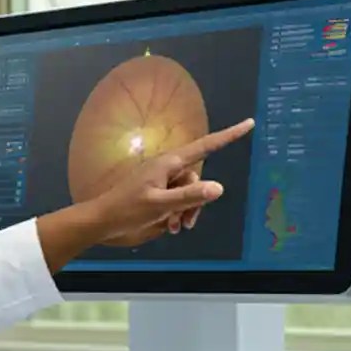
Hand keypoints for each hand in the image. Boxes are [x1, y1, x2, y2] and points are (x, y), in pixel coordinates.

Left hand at [91, 118, 255, 246]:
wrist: (102, 222)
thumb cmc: (126, 209)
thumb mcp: (159, 205)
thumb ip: (189, 197)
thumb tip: (218, 187)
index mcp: (168, 163)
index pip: (205, 146)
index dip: (228, 136)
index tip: (248, 124)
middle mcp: (167, 169)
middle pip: (198, 180)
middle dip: (196, 202)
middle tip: (186, 222)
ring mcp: (163, 182)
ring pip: (190, 193)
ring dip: (187, 211)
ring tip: (176, 227)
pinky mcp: (158, 194)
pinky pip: (179, 201)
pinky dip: (179, 214)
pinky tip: (171, 227)